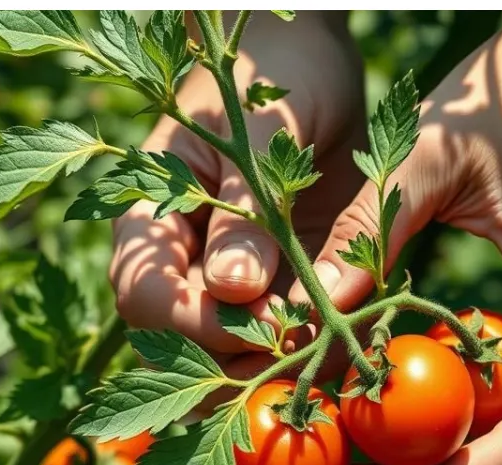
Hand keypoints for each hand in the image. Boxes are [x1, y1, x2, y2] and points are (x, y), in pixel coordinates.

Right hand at [109, 12, 364, 378]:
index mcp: (156, 214)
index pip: (146, 298)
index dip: (196, 325)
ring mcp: (233, 276)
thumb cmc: (277, 73)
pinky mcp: (280, 284)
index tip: (265, 325)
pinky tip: (355, 345)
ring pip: (234, 353)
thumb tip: (234, 290)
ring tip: (339, 358)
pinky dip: (316, 352)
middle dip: (242, 361)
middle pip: (184, 344)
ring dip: (282, 368)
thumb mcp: (267, 131)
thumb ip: (247, 209)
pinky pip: (286, 337)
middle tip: (309, 355)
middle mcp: (187, 257)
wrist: (317, 58)